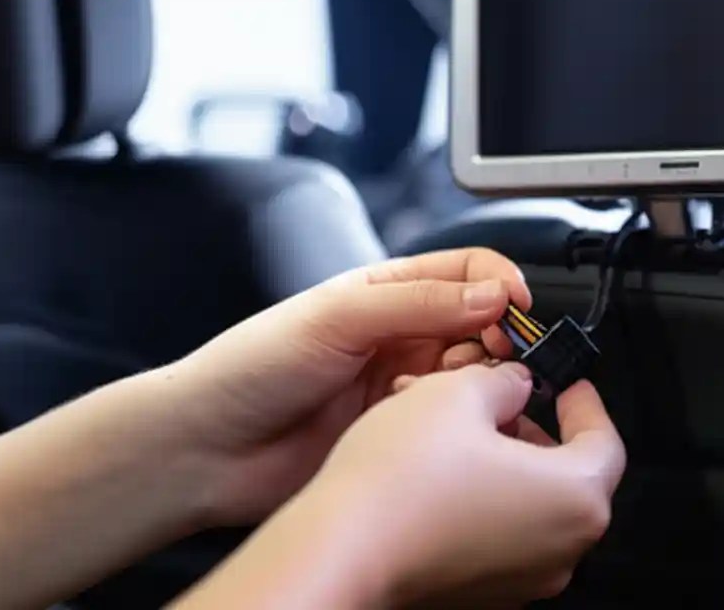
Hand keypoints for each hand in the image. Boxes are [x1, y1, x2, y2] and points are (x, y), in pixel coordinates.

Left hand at [150, 249, 532, 525]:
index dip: (500, 284)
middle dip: (499, 338)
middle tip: (495, 359)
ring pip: (474, 378)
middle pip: (482, 326)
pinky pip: (451, 425)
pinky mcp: (400, 437)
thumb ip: (418, 302)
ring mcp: (403, 389)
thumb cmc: (251, 369)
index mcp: (385, 292)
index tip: (518, 307)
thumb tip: (491, 293)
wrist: (205, 450)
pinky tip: (437, 427)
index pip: (467, 272)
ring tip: (453, 395)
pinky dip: (459, 424)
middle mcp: (401, 337)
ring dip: (479, 383)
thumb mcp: (338, 318)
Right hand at [172, 364, 626, 608]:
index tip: (564, 380)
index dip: (582, 400)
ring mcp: (522, 581)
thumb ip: (505, 380)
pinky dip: (485, 504)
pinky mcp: (483, 595)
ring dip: (508, 466)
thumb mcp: (458, 393)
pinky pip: (502, 540)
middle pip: (571, 477)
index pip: (605, 439)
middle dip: (537, 430)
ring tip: (462, 432)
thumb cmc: (399, 483)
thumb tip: (515, 383)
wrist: (339, 551)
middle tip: (505, 400)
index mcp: (576, 498)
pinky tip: (444, 476)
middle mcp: (561, 550)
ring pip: (534, 508)